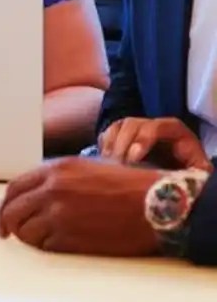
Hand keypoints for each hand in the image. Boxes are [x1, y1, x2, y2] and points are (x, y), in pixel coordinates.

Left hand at [0, 157, 163, 255]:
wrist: (154, 204)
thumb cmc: (127, 186)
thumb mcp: (85, 168)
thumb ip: (55, 179)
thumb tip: (33, 196)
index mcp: (54, 170)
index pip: (14, 188)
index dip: (6, 204)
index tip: (5, 215)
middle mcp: (52, 191)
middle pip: (13, 211)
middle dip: (9, 224)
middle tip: (12, 233)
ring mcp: (59, 215)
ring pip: (26, 232)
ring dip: (29, 237)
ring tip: (42, 237)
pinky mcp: (70, 238)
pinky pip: (45, 246)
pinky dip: (47, 246)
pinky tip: (59, 242)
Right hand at [98, 116, 212, 170]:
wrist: (178, 170)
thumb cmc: (188, 171)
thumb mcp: (198, 170)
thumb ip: (194, 170)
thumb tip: (181, 176)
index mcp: (174, 130)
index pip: (155, 127)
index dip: (142, 141)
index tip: (132, 160)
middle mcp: (153, 124)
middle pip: (132, 124)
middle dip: (122, 145)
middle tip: (117, 166)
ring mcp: (136, 127)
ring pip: (117, 126)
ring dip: (111, 146)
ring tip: (109, 165)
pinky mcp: (123, 134)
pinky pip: (108, 133)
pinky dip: (104, 146)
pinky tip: (105, 161)